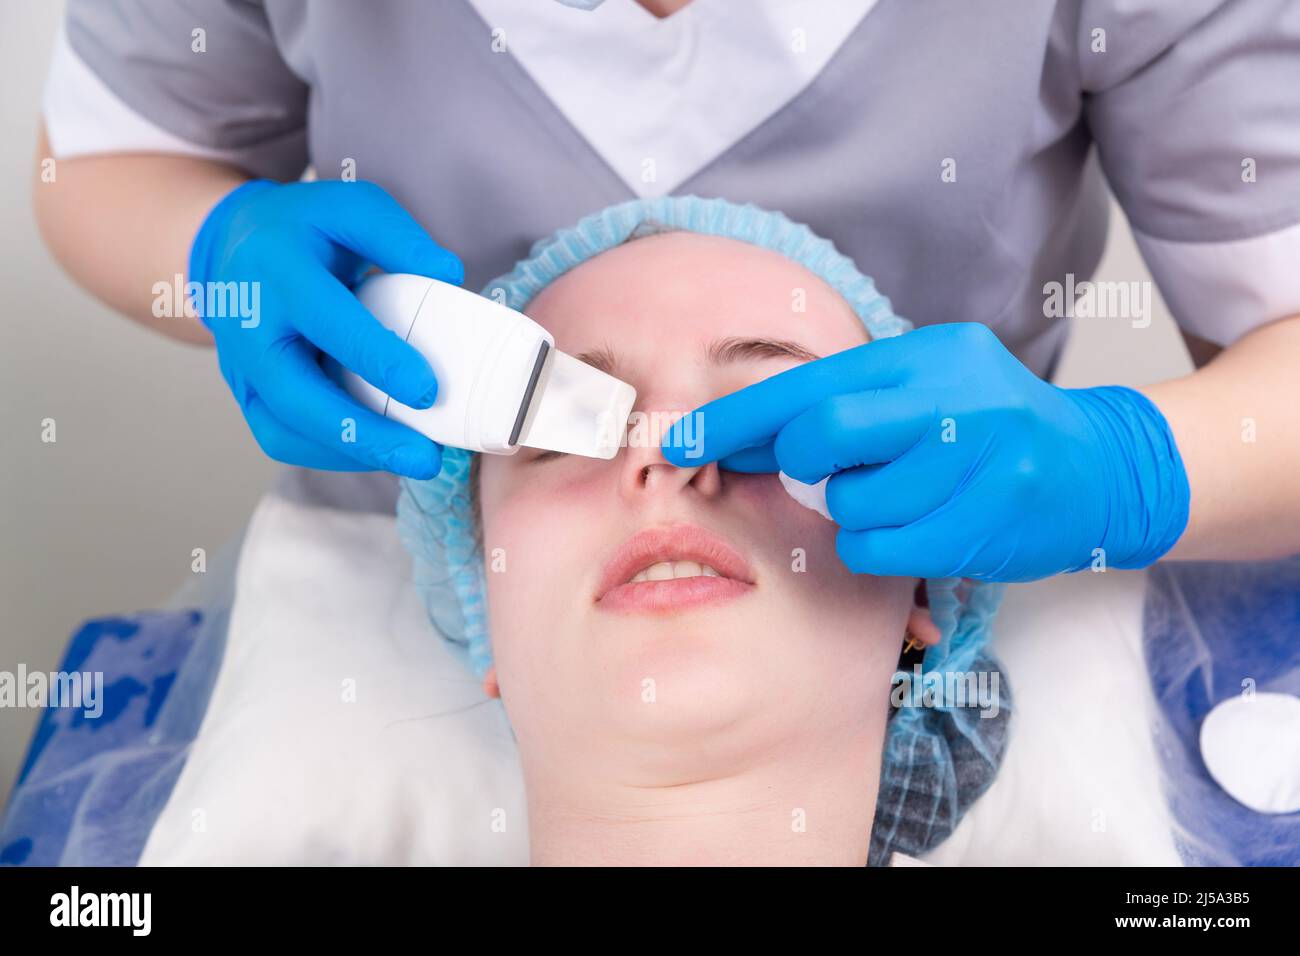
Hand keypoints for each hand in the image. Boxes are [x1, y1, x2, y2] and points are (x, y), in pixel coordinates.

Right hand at [188, 179, 463, 477]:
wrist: (234, 244)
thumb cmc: (305, 229)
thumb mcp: (350, 207)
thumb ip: (397, 236)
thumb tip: (448, 277)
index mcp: (276, 269)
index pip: (327, 321)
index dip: (377, 360)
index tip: (426, 390)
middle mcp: (247, 325)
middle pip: (297, 396)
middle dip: (363, 434)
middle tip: (422, 457)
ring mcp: (240, 367)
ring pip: (284, 429)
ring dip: (349, 454)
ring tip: (410, 461)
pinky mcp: (246, 395)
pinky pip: (282, 438)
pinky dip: (332, 453)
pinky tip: (378, 451)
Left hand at [662, 323, 1189, 580]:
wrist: (1100, 467)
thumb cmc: (989, 429)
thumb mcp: (927, 388)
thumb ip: (844, 403)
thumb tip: (736, 440)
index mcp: (928, 354)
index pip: (810, 382)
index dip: (736, 417)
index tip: (676, 442)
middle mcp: (955, 396)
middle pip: (823, 432)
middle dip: (800, 463)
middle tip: (824, 472)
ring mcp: (978, 458)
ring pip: (850, 502)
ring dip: (850, 511)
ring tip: (900, 496)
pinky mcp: (988, 519)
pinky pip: (881, 546)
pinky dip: (876, 544)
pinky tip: (915, 526)